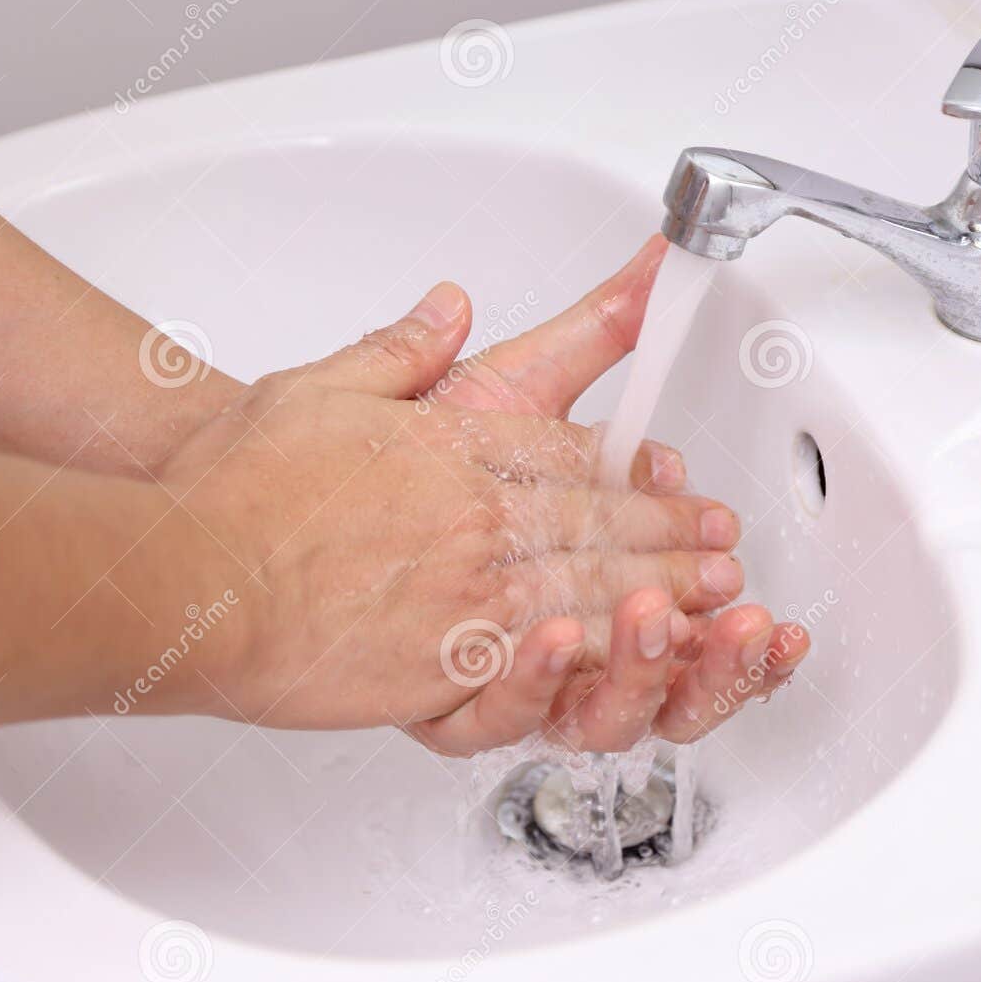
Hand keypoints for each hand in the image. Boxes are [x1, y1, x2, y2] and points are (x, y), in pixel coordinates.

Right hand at [164, 280, 778, 751]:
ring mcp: (467, 592)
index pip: (568, 452)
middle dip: (671, 536)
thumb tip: (447, 303)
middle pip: (597, 524)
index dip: (634, 470)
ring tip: (709, 603)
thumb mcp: (322, 385)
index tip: (675, 476)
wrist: (189, 578)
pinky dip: (602, 658)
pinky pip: (544, 664)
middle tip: (724, 546)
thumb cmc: (239, 488)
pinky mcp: (444, 664)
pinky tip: (637, 661)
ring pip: (589, 590)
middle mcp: (474, 517)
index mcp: (454, 447)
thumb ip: (400, 346)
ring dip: (658, 596)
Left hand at [394, 237, 809, 752]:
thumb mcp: (497, 384)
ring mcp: (499, 663)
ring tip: (664, 618)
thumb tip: (653, 262)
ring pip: (599, 693)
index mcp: (569, 546)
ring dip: (642, 663)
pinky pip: (503, 719)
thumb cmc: (370, 456)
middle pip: (648, 631)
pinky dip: (536, 688)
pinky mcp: (444, 705)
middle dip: (701, 614)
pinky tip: (551, 645)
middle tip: (732, 588)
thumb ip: (584, 332)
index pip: (657, 543)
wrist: (248, 528)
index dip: (691, 533)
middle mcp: (542, 613)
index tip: (723, 522)